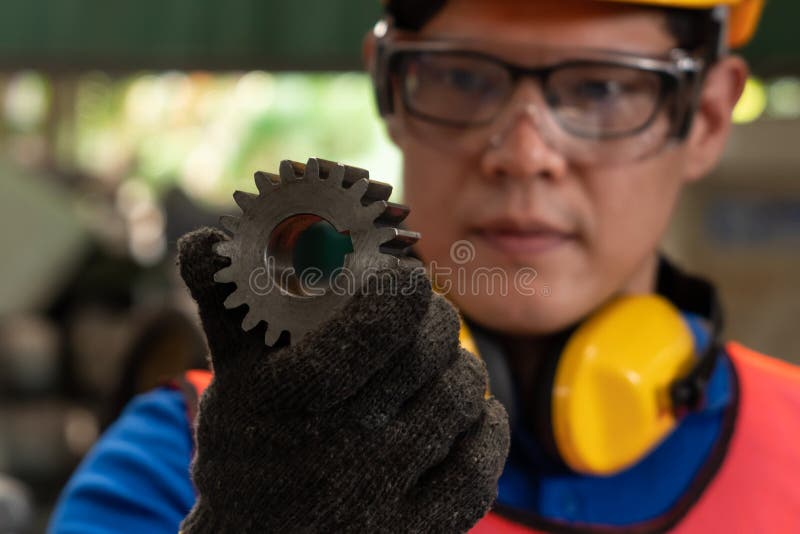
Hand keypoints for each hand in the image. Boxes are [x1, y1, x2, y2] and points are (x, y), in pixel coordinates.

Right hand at [177, 227, 509, 532]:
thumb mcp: (228, 382)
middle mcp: (344, 449)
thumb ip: (224, 306)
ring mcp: (387, 496)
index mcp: (294, 399)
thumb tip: (203, 239)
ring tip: (442, 361)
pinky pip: (479, 464)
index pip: (377, 323)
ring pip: (460, 398)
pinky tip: (468, 412)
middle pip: (428, 352)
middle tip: (426, 311)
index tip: (405, 274)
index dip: (404, 286)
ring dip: (461, 366)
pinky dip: (484, 427)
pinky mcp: (421, 531)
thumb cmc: (246, 452)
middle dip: (436, 317)